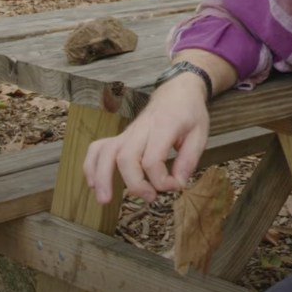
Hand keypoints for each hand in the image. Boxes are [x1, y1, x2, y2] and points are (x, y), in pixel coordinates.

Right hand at [83, 73, 210, 204]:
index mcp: (165, 126)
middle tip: (150, 198)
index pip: (152, 159)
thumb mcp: (200, 134)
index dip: (160, 180)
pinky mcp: (120, 136)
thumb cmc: (190, 113)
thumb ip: (189, 159)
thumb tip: (178, 184)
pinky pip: (98, 148)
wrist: (177, 92)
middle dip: (134, 184)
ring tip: (105, 200)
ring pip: (106, 153)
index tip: (174, 186)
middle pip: (126, 158)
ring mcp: (127, 132)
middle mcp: (141, 128)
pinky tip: (92, 183)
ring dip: (102, 177)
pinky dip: (91, 165)